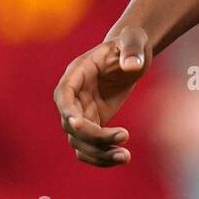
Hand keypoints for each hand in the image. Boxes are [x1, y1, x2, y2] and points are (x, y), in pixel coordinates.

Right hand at [53, 26, 151, 167]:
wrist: (132, 54)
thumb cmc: (131, 43)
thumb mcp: (134, 39)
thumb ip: (132, 49)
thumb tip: (132, 66)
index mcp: (78, 73)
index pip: (64, 95)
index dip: (67, 110)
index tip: (79, 123)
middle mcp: (74, 96)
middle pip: (71, 125)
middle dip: (94, 136)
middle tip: (124, 136)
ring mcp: (82, 112)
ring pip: (79, 142)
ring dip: (98, 154)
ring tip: (125, 156)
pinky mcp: (93, 124)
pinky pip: (90, 147)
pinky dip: (102, 157)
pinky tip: (121, 158)